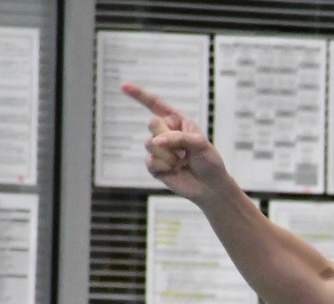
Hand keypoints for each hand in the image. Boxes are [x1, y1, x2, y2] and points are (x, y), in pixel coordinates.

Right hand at [123, 83, 230, 201]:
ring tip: (182, 161)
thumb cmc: (209, 162)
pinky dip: (165, 166)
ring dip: (169, 155)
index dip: (139, 95)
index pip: (156, 105)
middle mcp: (165, 132)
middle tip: (184, 150)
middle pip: (152, 123)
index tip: (123, 85)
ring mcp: (158, 149)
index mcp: (177, 121)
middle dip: (168, 136)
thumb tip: (156, 142)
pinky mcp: (154, 165)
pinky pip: (150, 161)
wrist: (211, 187)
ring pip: (150, 144)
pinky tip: (175, 170)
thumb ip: (179, 138)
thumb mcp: (201, 144)